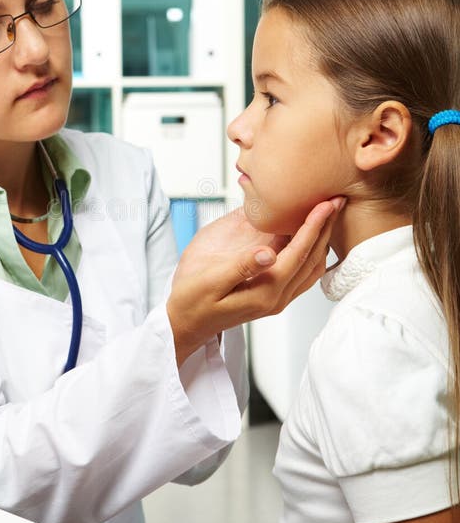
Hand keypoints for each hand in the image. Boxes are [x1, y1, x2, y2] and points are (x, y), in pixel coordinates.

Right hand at [167, 197, 344, 364]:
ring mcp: (277, 298)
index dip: (313, 227)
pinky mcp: (272, 295)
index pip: (298, 254)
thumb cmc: (192, 300)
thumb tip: (268, 253)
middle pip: (312, 258)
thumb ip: (240, 267)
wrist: (185, 323)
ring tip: (329, 213)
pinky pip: (301, 273)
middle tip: (337, 200)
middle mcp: (277, 298)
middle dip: (326, 228)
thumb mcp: (210, 282)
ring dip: (322, 238)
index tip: (326, 204)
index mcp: (265, 293)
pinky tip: (311, 237)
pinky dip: (312, 251)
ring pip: (312, 267)